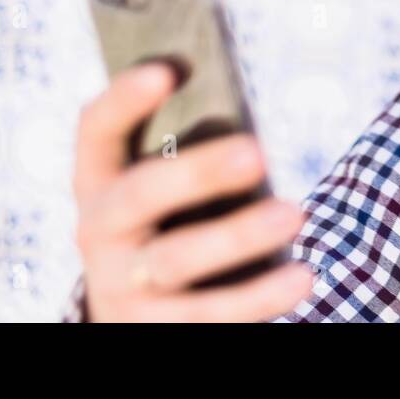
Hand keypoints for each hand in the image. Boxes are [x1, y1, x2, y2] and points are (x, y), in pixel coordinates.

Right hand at [72, 61, 315, 320]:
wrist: (141, 316)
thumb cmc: (173, 224)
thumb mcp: (167, 190)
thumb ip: (190, 154)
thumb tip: (250, 130)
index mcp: (99, 179)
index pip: (98, 129)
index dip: (125, 98)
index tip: (169, 68)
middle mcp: (98, 230)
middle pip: (140, 194)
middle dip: (198, 171)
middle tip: (257, 152)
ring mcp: (122, 285)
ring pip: (176, 259)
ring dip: (238, 236)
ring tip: (295, 214)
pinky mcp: (154, 330)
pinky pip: (209, 315)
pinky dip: (259, 296)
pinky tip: (301, 278)